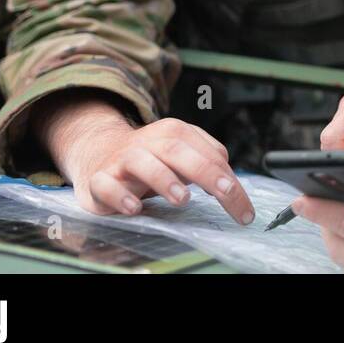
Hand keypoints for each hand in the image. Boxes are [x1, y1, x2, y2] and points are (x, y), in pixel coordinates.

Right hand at [34, 94, 254, 224]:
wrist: (100, 153)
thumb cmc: (151, 158)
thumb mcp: (182, 155)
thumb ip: (208, 163)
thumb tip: (230, 181)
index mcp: (175, 133)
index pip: (207, 154)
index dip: (229, 180)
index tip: (243, 209)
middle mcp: (149, 142)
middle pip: (179, 151)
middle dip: (206, 172)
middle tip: (225, 193)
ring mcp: (123, 159)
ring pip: (142, 162)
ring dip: (164, 179)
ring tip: (182, 199)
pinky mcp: (100, 178)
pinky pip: (107, 185)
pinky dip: (120, 196)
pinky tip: (134, 208)